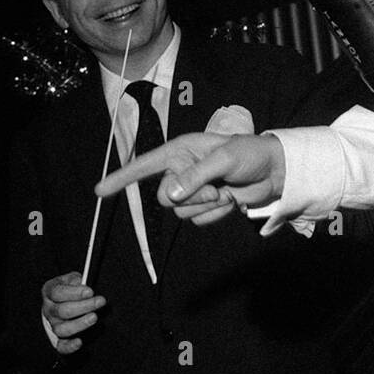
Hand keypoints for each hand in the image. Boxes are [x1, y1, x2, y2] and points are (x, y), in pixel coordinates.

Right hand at [41, 271, 104, 354]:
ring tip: (94, 317)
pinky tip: (80, 342)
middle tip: (100, 302)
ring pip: (61, 329)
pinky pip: (60, 346)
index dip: (74, 292)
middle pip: (62, 311)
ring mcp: (52, 325)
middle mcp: (49, 309)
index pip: (58, 292)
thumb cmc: (72, 288)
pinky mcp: (58, 338)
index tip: (90, 291)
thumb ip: (77, 280)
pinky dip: (69, 346)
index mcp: (50, 291)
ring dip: (79, 324)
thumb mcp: (73, 278)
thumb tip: (84, 284)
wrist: (64, 300)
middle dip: (84, 306)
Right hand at [96, 131, 284, 226]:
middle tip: (215, 186)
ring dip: (206, 206)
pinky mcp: (205, 206)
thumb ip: (196, 175)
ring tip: (225, 191)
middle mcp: (182, 171)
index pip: (144, 166)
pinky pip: (198, 221)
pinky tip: (230, 200)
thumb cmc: (250, 154)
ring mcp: (193, 190)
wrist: (274, 172)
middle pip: (165, 198)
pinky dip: (215, 214)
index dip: (121, 178)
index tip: (99, 191)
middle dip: (190, 197)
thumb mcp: (225, 158)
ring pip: (181, 213)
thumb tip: (170, 194)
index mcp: (181, 151)